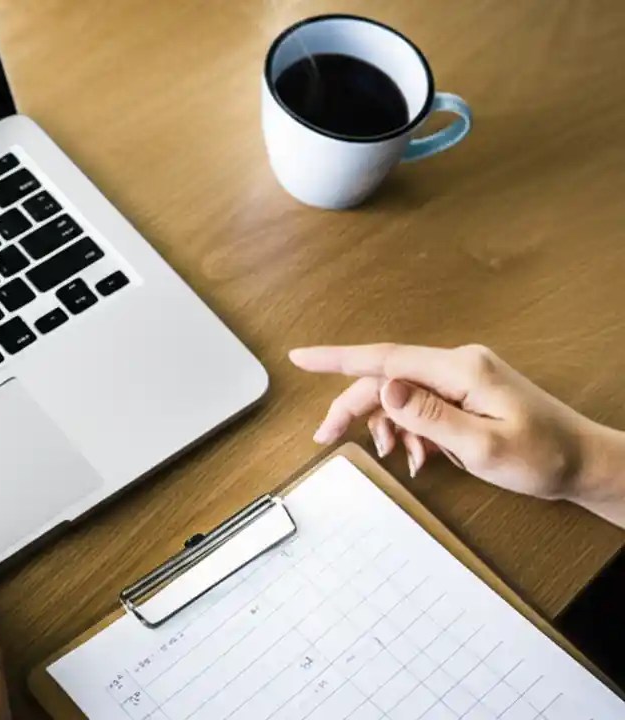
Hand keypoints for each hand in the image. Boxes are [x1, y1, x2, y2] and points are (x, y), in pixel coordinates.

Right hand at [290, 343, 624, 525]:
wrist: (583, 462)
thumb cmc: (542, 457)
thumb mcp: (481, 445)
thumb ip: (428, 415)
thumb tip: (384, 388)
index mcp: (460, 369)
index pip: (385, 359)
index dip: (336, 358)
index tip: (299, 356)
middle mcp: (457, 364)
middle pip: (385, 380)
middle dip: (354, 409)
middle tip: (326, 438)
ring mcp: (460, 377)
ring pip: (399, 396)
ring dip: (389, 427)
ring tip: (401, 458)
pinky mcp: (464, 392)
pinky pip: (419, 406)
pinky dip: (410, 431)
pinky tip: (420, 456)